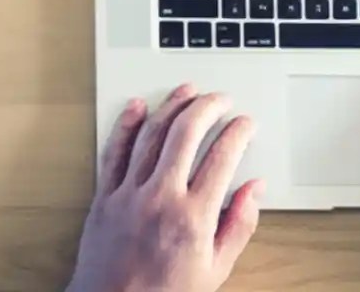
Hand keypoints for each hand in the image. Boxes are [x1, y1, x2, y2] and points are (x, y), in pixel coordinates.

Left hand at [67, 85, 262, 291]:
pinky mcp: (104, 196)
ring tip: (188, 91)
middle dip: (208, 107)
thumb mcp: (216, 269)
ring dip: (172, 106)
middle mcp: (161, 198)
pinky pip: (114, 150)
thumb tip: (255, 190)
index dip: (238, 133)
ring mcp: (129, 193)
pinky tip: (138, 107)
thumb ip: (239, 225)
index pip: (223, 157)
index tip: (245, 124)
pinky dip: (126, 124)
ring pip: (151, 134)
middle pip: (187, 133)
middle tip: (220, 99)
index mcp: (194, 217)